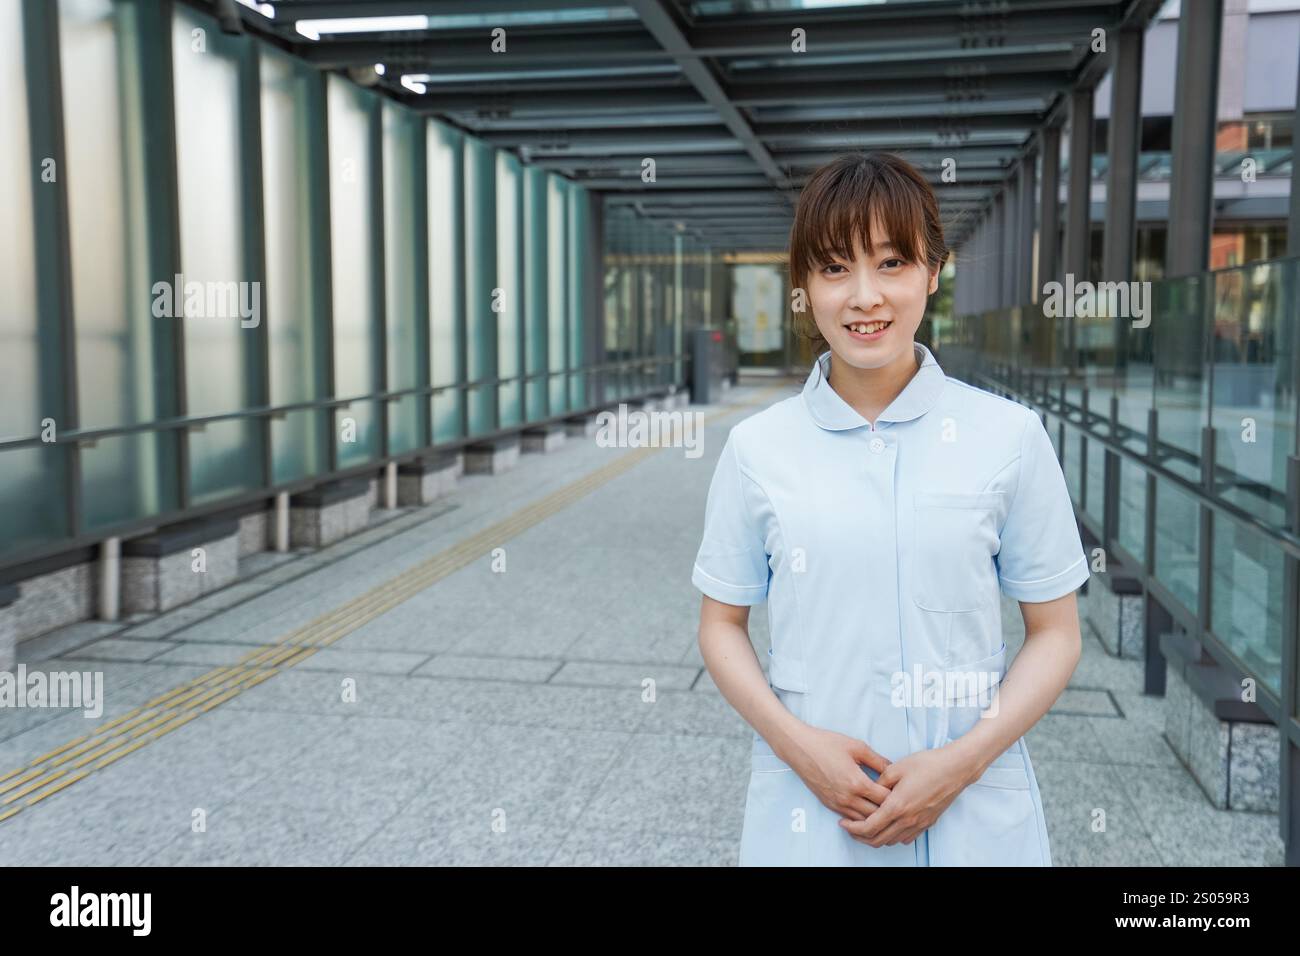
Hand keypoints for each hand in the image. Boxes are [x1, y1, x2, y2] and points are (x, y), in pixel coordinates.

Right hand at [781, 725, 893, 821]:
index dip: (897, 797)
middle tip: (897, 802)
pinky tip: (867, 810)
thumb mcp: (857, 746)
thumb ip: (878, 760)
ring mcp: (837, 804)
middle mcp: (848, 798)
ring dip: (875, 816)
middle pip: (877, 814)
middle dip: (889, 810)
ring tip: (884, 808)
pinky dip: (861, 817)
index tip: (902, 791)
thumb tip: (894, 770)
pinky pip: (850, 819)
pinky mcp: (829, 805)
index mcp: (857, 783)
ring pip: (863, 821)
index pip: (886, 800)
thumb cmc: (827, 744)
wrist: (799, 748)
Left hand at [838, 745, 973, 847]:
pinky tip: (889, 826)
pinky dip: (893, 836)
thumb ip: (879, 782)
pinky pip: (906, 838)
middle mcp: (908, 820)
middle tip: (850, 828)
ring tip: (867, 827)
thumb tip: (870, 791)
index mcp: (897, 806)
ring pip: (892, 841)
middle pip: (878, 840)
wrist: (955, 769)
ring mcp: (919, 824)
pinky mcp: (928, 823)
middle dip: (860, 837)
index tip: (843, 823)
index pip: (869, 827)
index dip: (852, 829)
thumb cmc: (927, 764)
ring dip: (876, 837)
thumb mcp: (896, 768)